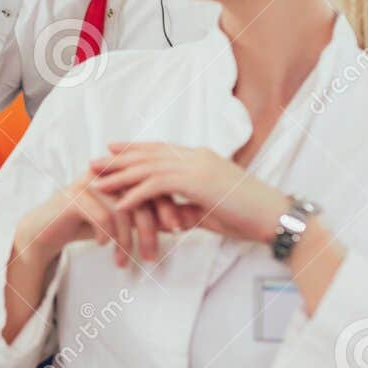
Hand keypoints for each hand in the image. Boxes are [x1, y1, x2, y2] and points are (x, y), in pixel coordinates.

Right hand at [13, 174, 188, 270]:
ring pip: (123, 210)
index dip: (169, 206)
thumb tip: (183, 222)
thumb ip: (149, 215)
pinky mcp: (74, 196)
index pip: (155, 184)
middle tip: (155, 255)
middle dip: (152, 228)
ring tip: (127, 262)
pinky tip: (104, 248)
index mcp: (123, 172)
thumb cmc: (88, 224)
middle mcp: (108, 172)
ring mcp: (90, 182)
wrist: (46, 230)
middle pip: (142, 196)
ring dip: (127, 240)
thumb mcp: (122, 219)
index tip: (180, 229)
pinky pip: (102, 217)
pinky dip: (107, 236)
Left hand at [88, 143, 291, 245]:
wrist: (275, 217)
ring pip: (148, 168)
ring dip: (120, 176)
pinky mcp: (198, 183)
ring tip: (97, 184)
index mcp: (200, 157)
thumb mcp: (210, 210)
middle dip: (118, 159)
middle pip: (148, 154)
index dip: (134, 149)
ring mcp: (197, 167)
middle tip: (92, 164)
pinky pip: (158, 186)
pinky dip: (136, 195)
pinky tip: (119, 204)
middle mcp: (196, 156)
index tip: (111, 150)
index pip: (160, 149)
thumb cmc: (248, 216)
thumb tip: (164, 217)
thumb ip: (185, 209)